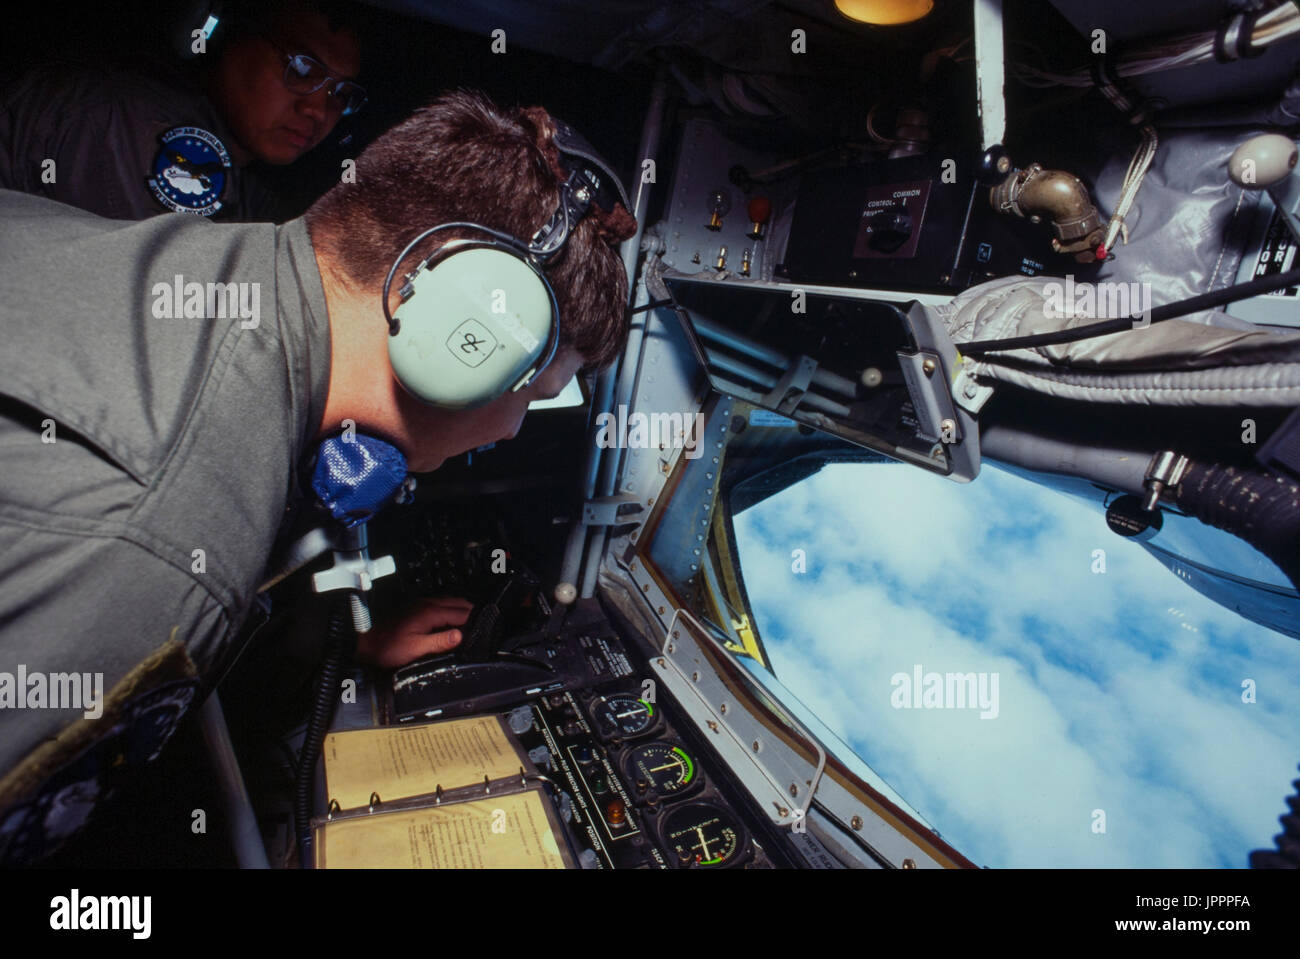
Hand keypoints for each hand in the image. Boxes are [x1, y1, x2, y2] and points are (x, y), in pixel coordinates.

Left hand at [354, 597, 472, 668]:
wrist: (366, 641)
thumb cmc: (387, 646)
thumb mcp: (415, 649)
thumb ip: (439, 642)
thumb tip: (461, 636)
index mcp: (429, 613)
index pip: (461, 614)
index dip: (474, 622)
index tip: (484, 629)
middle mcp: (427, 604)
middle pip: (458, 604)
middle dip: (472, 613)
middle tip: (483, 624)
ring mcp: (421, 604)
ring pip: (450, 602)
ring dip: (462, 611)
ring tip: (472, 623)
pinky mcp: (417, 608)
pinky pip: (441, 604)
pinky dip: (452, 610)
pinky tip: (452, 620)